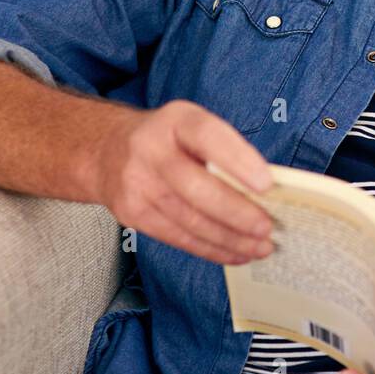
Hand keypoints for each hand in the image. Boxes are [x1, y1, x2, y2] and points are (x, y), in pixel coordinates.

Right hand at [88, 99, 276, 264]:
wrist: (107, 150)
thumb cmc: (167, 139)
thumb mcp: (192, 126)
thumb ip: (223, 151)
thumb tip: (266, 192)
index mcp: (175, 120)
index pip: (208, 137)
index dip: (238, 161)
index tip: (267, 185)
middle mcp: (151, 149)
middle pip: (197, 188)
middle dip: (237, 213)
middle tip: (267, 228)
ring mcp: (137, 183)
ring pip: (189, 220)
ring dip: (230, 239)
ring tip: (260, 247)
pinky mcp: (132, 213)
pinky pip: (178, 237)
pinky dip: (211, 249)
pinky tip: (235, 253)